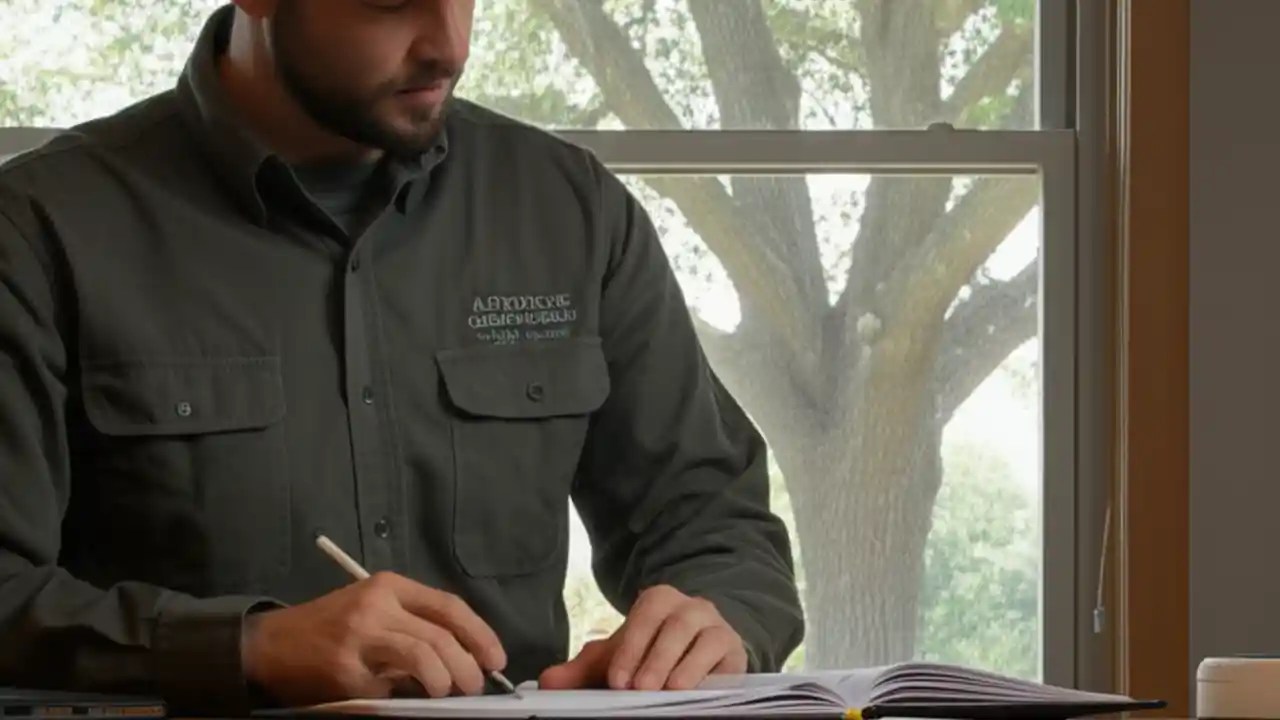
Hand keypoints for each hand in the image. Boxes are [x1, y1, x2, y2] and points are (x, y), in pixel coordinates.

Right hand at [241, 571, 506, 704]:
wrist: (270, 643)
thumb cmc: (331, 626)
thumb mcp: (374, 610)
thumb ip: (414, 625)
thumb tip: (465, 657)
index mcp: (389, 586)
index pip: (449, 606)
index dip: (479, 633)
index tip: (495, 658)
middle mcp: (376, 605)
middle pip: (440, 634)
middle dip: (467, 665)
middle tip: (473, 685)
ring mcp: (360, 637)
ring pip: (422, 656)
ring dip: (443, 681)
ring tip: (444, 692)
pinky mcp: (345, 669)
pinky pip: (387, 686)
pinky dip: (399, 695)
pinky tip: (394, 694)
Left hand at [539, 585, 746, 690]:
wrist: (702, 660)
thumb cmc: (656, 656)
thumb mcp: (620, 661)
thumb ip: (584, 670)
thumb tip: (548, 681)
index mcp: (659, 601)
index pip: (646, 614)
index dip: (631, 646)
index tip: (616, 680)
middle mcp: (690, 607)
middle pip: (676, 623)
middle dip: (655, 656)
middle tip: (639, 688)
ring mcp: (715, 626)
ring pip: (702, 635)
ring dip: (681, 665)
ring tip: (665, 690)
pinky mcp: (733, 649)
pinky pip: (721, 651)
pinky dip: (704, 670)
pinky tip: (687, 689)